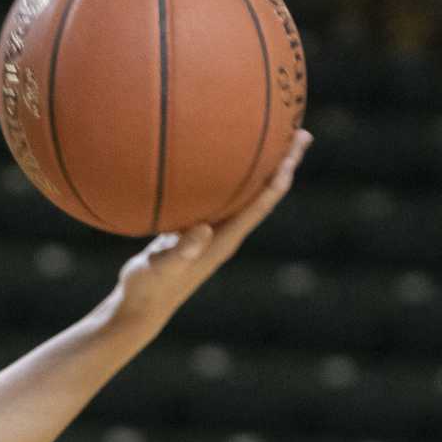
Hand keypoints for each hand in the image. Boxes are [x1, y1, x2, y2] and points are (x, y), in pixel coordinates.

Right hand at [104, 130, 310, 338]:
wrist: (139, 309)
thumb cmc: (147, 289)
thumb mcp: (160, 268)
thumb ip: (180, 250)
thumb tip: (203, 228)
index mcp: (223, 240)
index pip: (261, 204)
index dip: (279, 176)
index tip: (295, 148)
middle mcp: (225, 234)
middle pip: (264, 195)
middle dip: (284, 165)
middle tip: (301, 133)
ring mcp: (212, 233)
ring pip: (246, 195)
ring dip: (262, 169)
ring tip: (274, 141)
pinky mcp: (195, 232)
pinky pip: (222, 199)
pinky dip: (230, 178)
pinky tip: (219, 164)